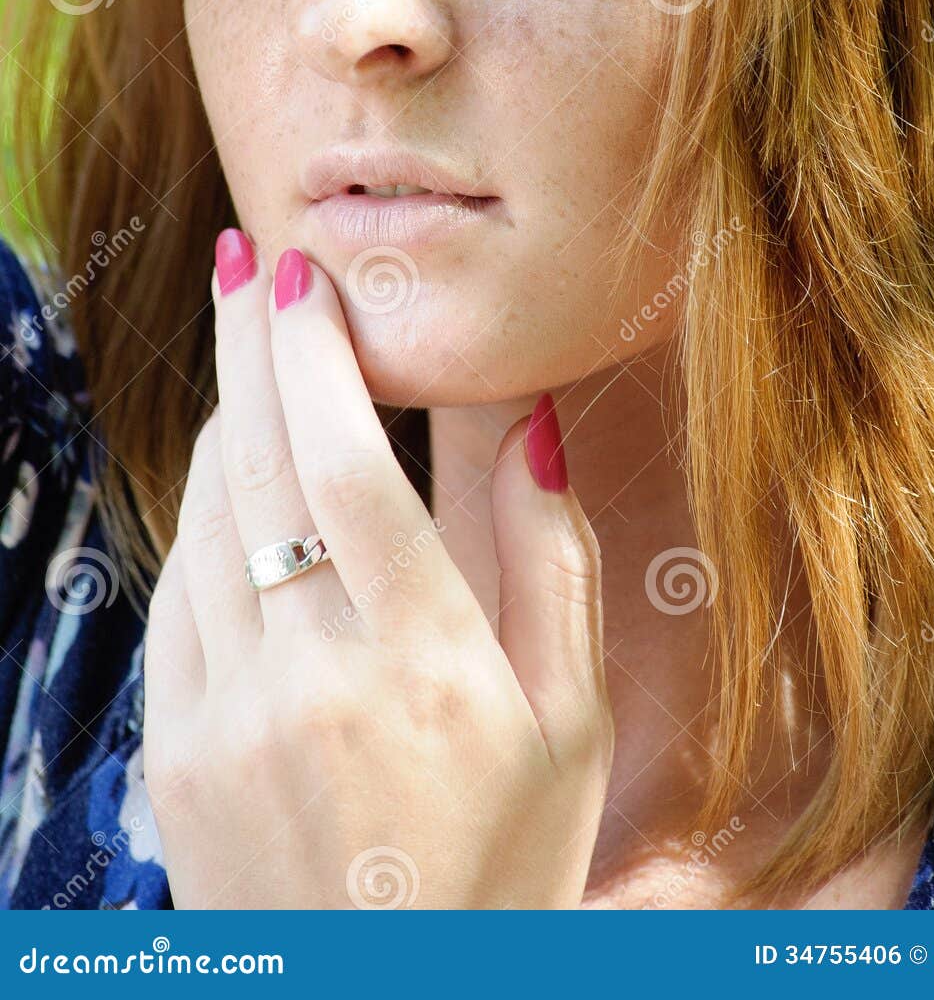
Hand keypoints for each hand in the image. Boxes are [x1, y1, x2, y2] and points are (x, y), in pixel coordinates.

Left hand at [143, 236, 612, 908]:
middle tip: (244, 259)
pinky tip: (233, 470)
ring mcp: (227, 720)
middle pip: (260, 467)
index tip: (300, 277)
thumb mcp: (569, 725)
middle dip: (247, 345)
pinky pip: (178, 591)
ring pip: (207, 519)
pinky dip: (204, 510)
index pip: (347, 469)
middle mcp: (312, 683)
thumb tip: (528, 419)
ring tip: (248, 350)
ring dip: (225, 418)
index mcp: (426, 668)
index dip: (315, 357)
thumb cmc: (503, 863)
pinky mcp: (174, 752)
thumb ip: (552, 563)